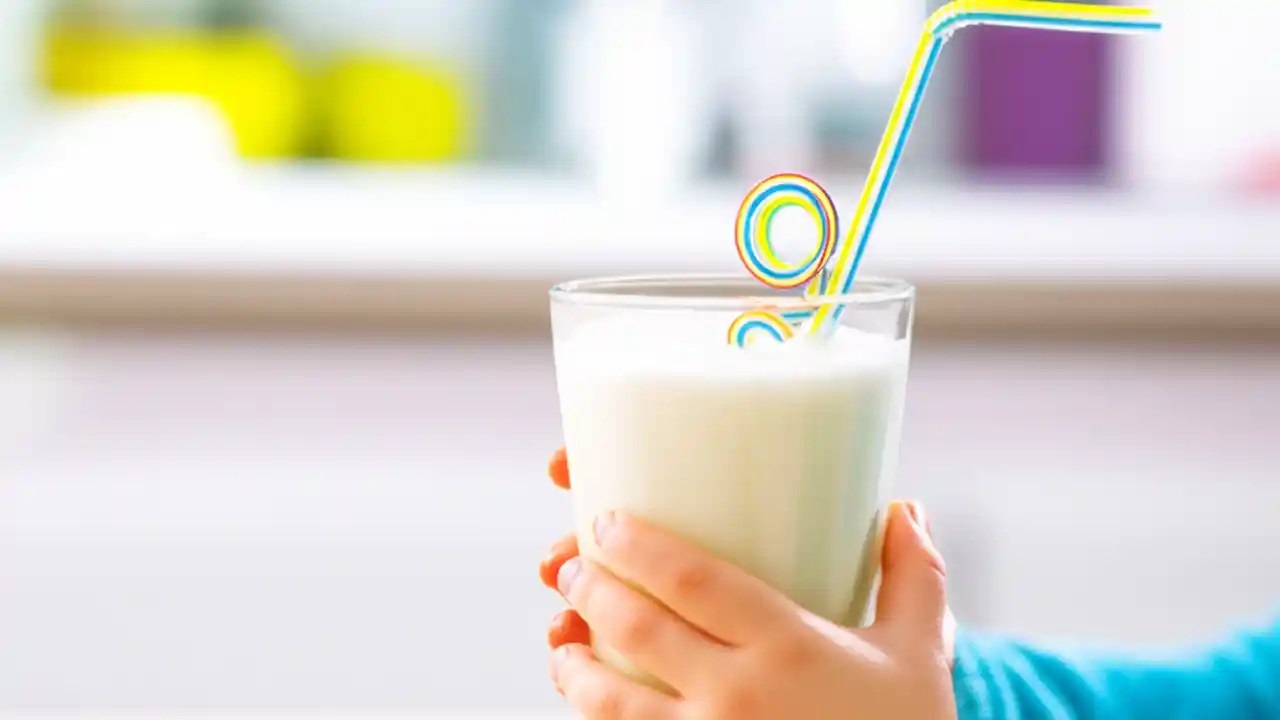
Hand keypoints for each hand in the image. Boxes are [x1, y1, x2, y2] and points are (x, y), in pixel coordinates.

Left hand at [539, 448, 957, 718]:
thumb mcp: (918, 652)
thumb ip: (914, 576)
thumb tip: (904, 508)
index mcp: (788, 644)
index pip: (692, 577)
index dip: (638, 545)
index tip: (608, 521)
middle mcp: (740, 694)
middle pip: (639, 628)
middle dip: (590, 590)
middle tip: (570, 566)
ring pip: (612, 701)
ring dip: (573, 664)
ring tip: (562, 638)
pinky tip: (584, 702)